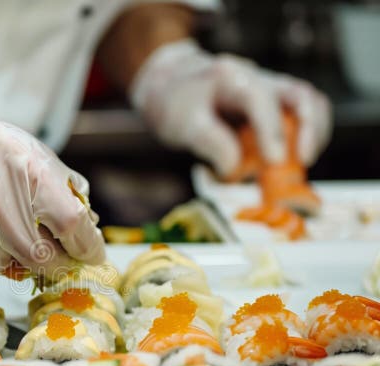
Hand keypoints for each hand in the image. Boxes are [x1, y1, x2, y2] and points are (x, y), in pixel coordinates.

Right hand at [0, 82, 104, 275]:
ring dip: (9, 258)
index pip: (73, 226)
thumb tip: (89, 229)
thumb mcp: (32, 152)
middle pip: (41, 257)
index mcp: (28, 173)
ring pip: (4, 268)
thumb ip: (65, 189)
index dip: (88, 248)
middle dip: (51, 261)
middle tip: (48, 252)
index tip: (92, 257)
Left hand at [130, 39, 331, 178]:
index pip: (259, 98)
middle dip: (309, 128)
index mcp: (230, 77)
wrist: (172, 88)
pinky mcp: (275, 105)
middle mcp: (257, 78)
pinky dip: (305, 137)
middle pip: (299, 94)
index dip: (271, 130)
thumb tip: (235, 167)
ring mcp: (270, 89)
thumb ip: (209, 142)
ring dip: (314, 134)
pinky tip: (293, 160)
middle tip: (304, 162)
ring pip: (309, 102)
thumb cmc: (177, 105)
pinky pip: (302, 116)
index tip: (275, 161)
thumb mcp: (181, 124)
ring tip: (303, 163)